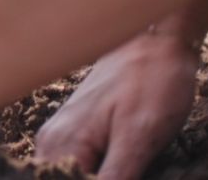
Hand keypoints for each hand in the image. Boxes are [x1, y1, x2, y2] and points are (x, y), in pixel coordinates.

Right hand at [35, 31, 199, 179]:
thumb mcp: (140, 138)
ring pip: (72, 176)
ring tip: (131, 159)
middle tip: (130, 162)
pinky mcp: (75, 132)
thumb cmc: (151, 82)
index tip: (124, 169)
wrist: (155, 42)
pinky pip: (80, 165)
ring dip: (99, 177)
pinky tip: (125, 160)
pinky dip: (100, 171)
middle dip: (97, 179)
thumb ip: (115, 178)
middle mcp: (51, 141)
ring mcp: (61, 135)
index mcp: (61, 144)